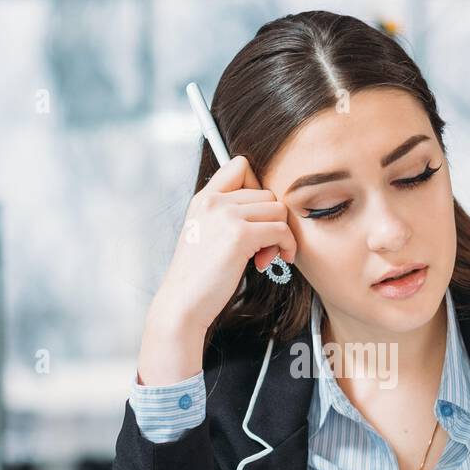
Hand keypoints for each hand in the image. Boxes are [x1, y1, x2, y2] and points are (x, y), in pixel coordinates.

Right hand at [149, 154, 296, 337]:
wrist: (183, 303)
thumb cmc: (198, 277)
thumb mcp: (205, 234)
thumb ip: (226, 215)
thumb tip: (267, 206)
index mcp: (204, 199)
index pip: (240, 165)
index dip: (258, 188)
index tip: (256, 217)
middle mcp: (214, 201)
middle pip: (267, 192)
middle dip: (272, 220)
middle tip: (263, 248)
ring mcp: (226, 216)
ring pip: (278, 210)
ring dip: (280, 235)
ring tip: (265, 256)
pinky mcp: (239, 235)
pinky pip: (281, 230)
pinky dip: (286, 246)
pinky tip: (274, 261)